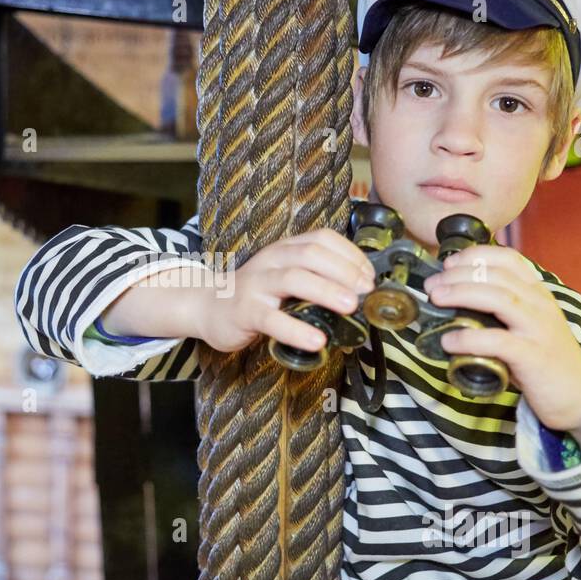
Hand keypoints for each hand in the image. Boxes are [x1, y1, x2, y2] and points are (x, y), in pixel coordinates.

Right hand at [196, 228, 375, 353]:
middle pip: (311, 254)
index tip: (371, 277)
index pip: (322, 239)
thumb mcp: (286, 277)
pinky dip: (296, 330)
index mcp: (286, 248)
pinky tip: (317, 341)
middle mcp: (272, 260)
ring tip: (351, 307)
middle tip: (367, 292)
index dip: (351, 255)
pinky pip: (272, 320)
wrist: (209, 307)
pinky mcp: (245, 312)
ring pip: (293, 279)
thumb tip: (361, 292)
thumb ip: (316, 278)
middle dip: (344, 270)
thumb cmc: (258, 294)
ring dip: (326, 291)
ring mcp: (256, 285)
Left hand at [421, 246, 580, 450]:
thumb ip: (500, 310)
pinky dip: (469, 338)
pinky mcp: (533, 357)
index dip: (476, 255)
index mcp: (537, 293)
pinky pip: (498, 341)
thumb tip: (453, 300)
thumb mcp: (526, 324)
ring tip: (436, 299)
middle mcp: (540, 304)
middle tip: (432, 284)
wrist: (579, 394)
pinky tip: (449, 341)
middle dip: (458, 275)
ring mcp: (538, 329)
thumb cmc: (542, 358)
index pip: (509, 259)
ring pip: (498, 298)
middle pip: (496, 276)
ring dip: (461, 294)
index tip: (449, 263)